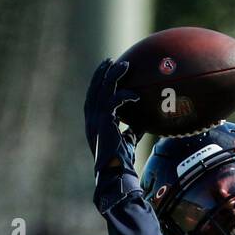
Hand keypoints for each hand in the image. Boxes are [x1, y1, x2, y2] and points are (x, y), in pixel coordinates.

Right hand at [84, 58, 138, 177]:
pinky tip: (136, 95)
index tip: (106, 68)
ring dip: (114, 76)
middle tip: (113, 60)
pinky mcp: (104, 123)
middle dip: (103, 72)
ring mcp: (95, 120)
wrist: (115, 174)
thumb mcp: (126, 140)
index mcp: (93, 121)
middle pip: (95, 88)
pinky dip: (124, 96)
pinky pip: (113, 103)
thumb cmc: (122, 161)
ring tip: (125, 65)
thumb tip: (144, 121)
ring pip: (103, 90)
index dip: (98, 80)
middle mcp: (91, 118)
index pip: (93, 95)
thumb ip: (132, 129)